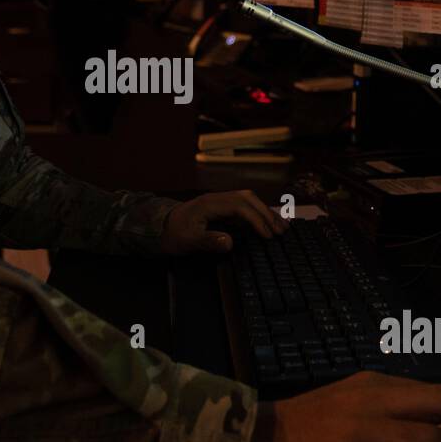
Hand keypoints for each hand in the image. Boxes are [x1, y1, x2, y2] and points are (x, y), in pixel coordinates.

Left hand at [159, 189, 286, 254]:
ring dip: (265, 211)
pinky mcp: (221, 207)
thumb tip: (230, 242)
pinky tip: (267, 223)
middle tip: (282, 231)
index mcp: (209, 204)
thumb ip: (207, 241)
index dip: (256, 220)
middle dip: (266, 214)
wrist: (158, 227)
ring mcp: (219, 201)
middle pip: (248, 199)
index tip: (268, 235)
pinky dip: (258, 213)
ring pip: (248, 200)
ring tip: (281, 226)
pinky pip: (244, 205)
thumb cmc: (173, 234)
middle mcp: (217, 198)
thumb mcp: (187, 241)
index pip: (240, 207)